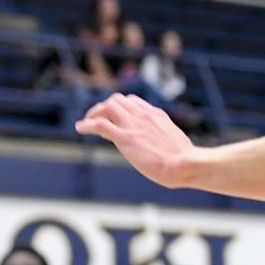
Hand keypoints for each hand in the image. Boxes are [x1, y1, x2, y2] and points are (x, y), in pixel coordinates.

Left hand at [75, 94, 197, 188]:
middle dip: (103, 107)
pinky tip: (79, 128)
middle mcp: (143, 115)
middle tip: (95, 119)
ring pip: (107, 107)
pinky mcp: (125, 137)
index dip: (119, 108)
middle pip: (117, 100)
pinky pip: (100, 124)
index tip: (113, 118)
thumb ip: (164, 140)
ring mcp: (133, 124)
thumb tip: (165, 150)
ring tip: (85, 124)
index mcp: (156, 114)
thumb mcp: (175, 143)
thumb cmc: (184, 161)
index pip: (132, 102)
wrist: (184, 164)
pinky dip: (87, 124)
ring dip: (93, 114)